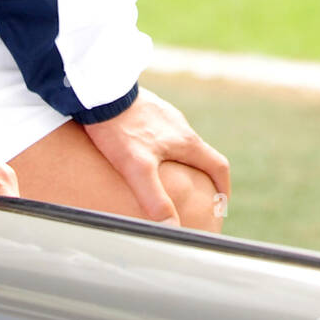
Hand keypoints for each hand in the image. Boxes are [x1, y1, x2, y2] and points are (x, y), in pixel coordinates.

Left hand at [82, 85, 229, 225]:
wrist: (96, 89)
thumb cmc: (118, 127)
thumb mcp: (137, 168)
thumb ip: (155, 199)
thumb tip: (172, 229)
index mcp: (185, 139)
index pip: (218, 166)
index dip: (223, 190)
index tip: (220, 206)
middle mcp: (178, 124)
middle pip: (198, 154)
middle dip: (200, 177)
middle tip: (192, 197)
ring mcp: (161, 113)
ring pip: (177, 141)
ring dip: (177, 161)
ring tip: (163, 178)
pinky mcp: (143, 107)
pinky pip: (157, 130)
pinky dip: (157, 147)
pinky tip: (137, 153)